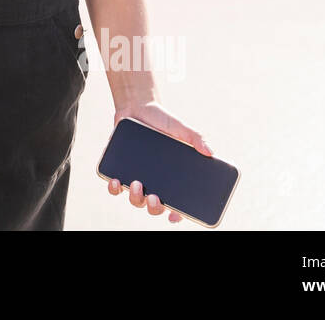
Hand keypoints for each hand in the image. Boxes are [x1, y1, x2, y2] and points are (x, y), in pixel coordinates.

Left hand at [105, 100, 214, 224]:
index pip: (177, 204)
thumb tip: (210, 152)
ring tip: (136, 183)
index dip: (176, 215)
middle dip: (154, 208)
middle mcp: (154, 183)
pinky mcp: (119, 170)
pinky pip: (115, 187)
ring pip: (136, 200)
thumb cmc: (162, 121)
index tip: (175, 215)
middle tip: (154, 198)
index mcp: (171, 178)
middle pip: (154, 207)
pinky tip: (116, 180)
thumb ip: (196, 138)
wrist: (137, 108)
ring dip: (135, 197)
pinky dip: (114, 188)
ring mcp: (136, 178)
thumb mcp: (180, 128)